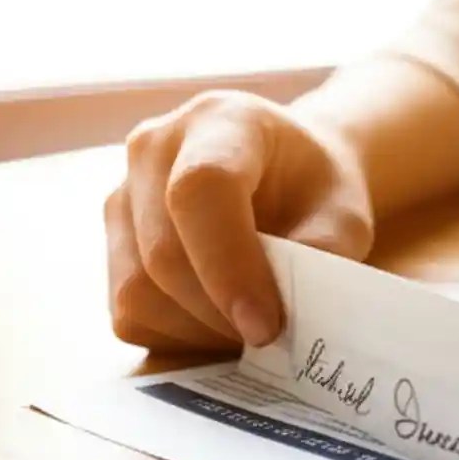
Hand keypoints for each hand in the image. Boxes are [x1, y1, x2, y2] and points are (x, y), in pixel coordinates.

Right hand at [106, 90, 373, 351]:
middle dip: (221, 313)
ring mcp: (122, 194)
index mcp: (221, 121)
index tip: (266, 325)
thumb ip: (327, 253)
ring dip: (200, 330)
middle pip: (164, 252)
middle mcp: (153, 148)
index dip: (229, 265)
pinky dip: (178, 336)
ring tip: (252, 329)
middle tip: (274, 338)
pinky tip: (222, 324)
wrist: (287, 172)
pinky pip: (130, 312)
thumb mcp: (345, 213)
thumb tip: (298, 313)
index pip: (200, 190)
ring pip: (138, 290)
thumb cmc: (317, 190)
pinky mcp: (113, 241)